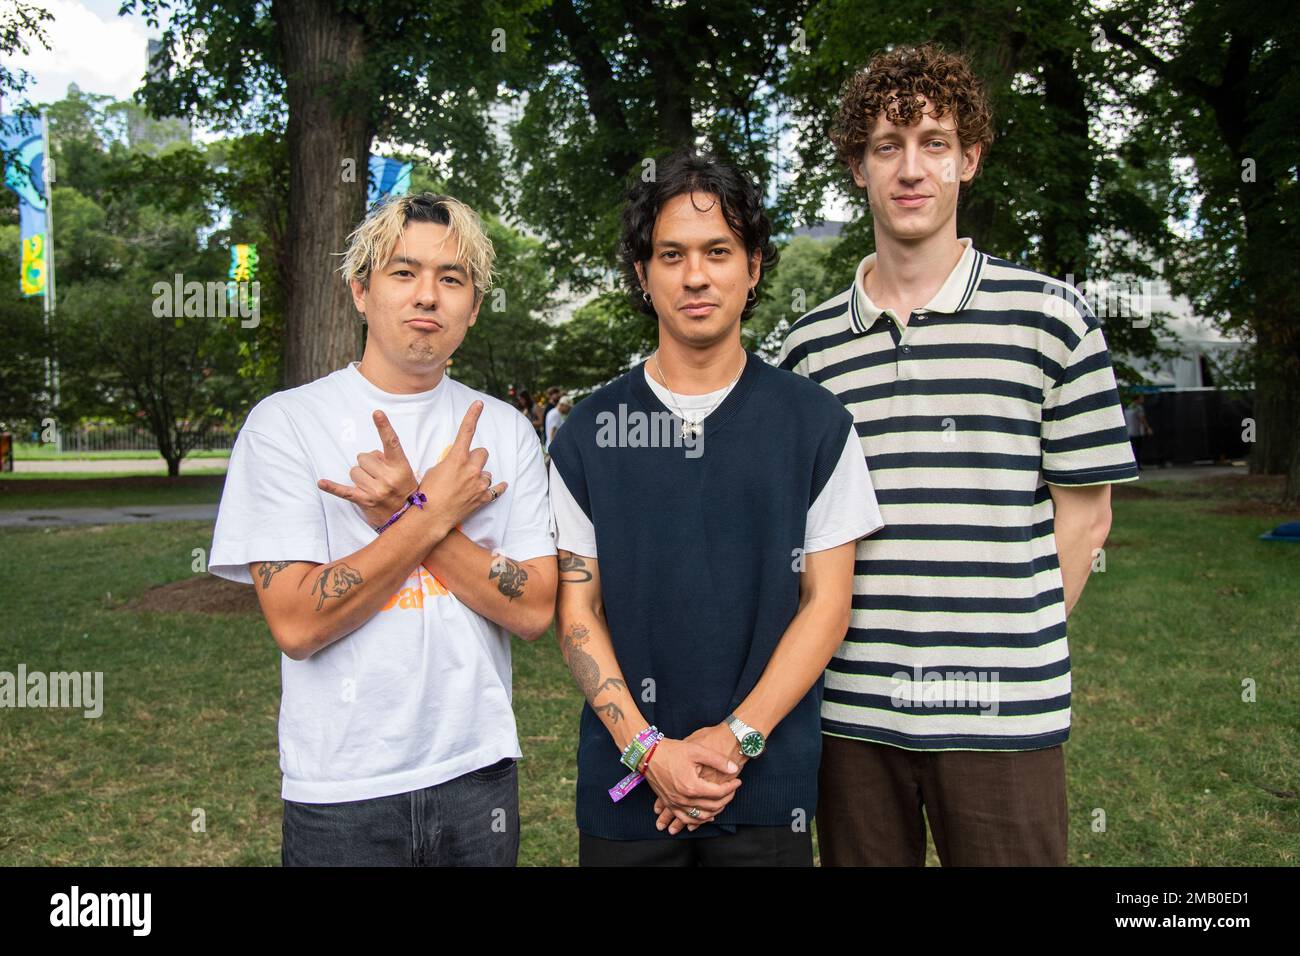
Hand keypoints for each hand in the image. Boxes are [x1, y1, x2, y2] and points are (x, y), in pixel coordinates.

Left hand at [317, 410, 419, 527]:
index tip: (377, 413)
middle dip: (368, 464)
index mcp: (400, 467)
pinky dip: (332, 487)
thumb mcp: (405, 472)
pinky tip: (321, 482)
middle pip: (364, 457)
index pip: (391, 443)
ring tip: (371, 485)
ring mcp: (375, 490)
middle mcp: (388, 478)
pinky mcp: (363, 500)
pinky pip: (344, 491)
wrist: (407, 517)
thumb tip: (370, 456)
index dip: (384, 427)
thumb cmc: (404, 490)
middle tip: (378, 475)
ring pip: (354, 471)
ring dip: (360, 476)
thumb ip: (388, 459)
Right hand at [416, 401, 506, 532]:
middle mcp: (471, 469)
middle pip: (483, 452)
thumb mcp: (435, 470)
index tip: (479, 404)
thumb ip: (450, 462)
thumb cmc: (427, 493)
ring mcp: (478, 484)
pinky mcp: (483, 497)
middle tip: (466, 465)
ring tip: (467, 484)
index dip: (473, 415)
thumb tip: (458, 461)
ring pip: (487, 471)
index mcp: (456, 458)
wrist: (430, 517)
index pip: (466, 430)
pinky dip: (496, 488)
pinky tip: (501, 486)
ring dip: (480, 474)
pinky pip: (496, 489)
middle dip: (476, 457)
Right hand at [640, 737, 741, 835]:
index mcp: (692, 786)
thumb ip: (717, 760)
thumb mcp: (696, 750)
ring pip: (700, 817)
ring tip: (723, 802)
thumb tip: (734, 769)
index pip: (719, 793)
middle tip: (732, 790)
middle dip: (726, 799)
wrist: (648, 753)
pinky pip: (685, 818)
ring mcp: (675, 803)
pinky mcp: (669, 803)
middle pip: (712, 806)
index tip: (738, 781)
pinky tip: (705, 816)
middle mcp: (684, 799)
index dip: (731, 788)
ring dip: (714, 812)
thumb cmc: (672, 750)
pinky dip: (697, 820)